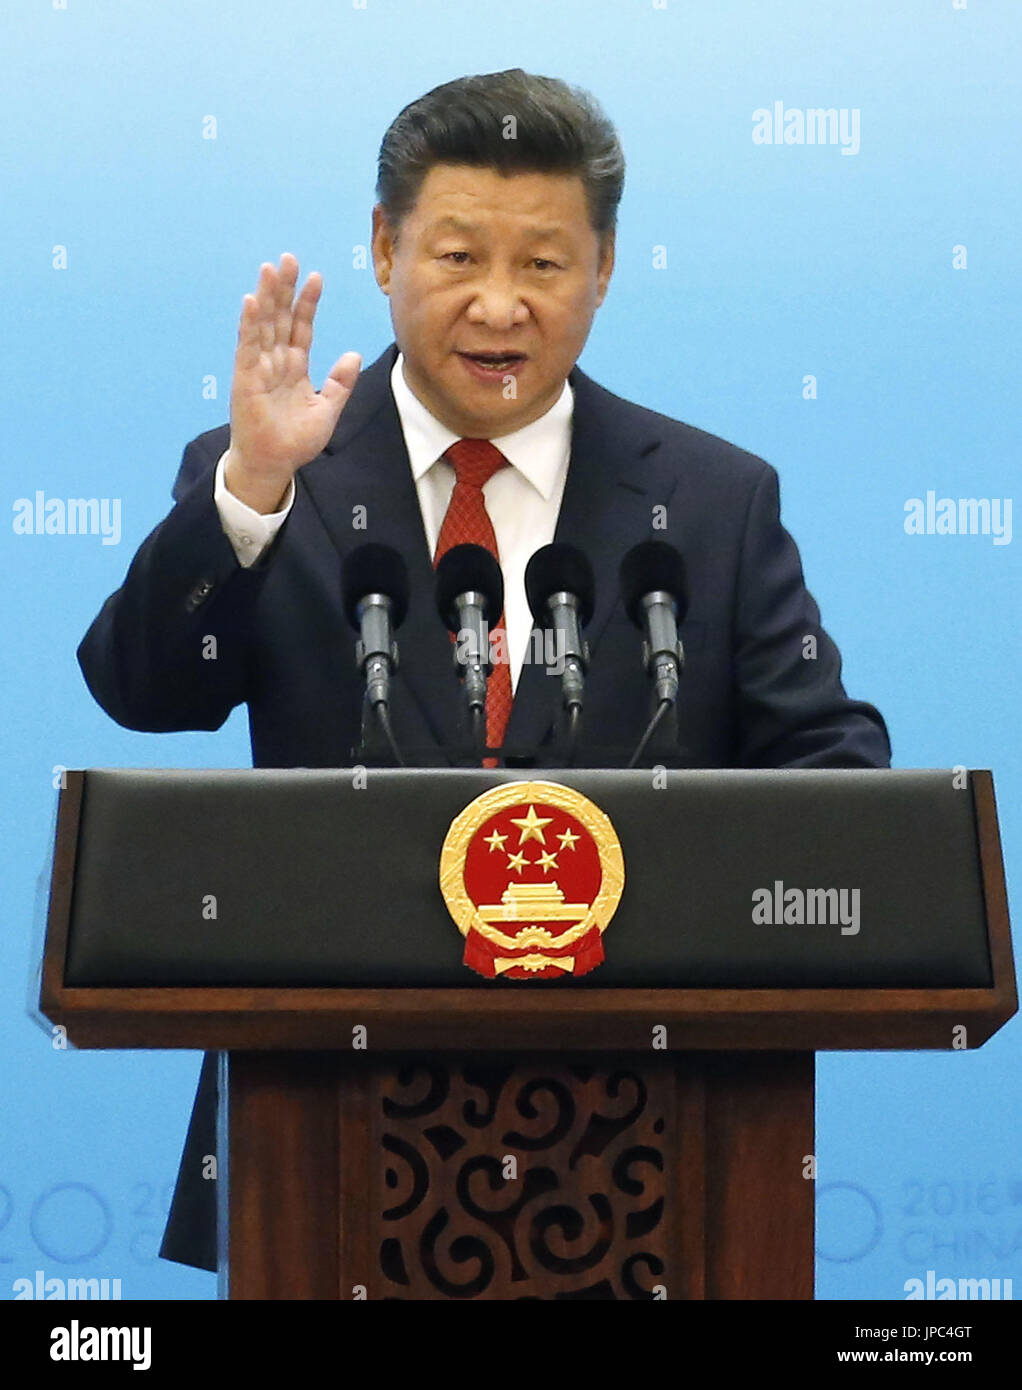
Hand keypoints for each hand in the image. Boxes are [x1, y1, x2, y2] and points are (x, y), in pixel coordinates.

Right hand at [225, 253, 360, 511]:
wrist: (273, 465)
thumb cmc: (295, 441)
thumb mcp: (327, 410)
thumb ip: (340, 383)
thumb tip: (353, 354)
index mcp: (294, 367)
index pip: (301, 328)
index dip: (308, 303)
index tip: (317, 277)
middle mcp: (275, 362)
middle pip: (281, 318)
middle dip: (286, 289)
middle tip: (290, 258)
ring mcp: (258, 368)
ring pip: (264, 325)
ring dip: (267, 297)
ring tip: (271, 269)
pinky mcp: (245, 378)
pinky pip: (247, 346)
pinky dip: (249, 324)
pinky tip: (252, 301)